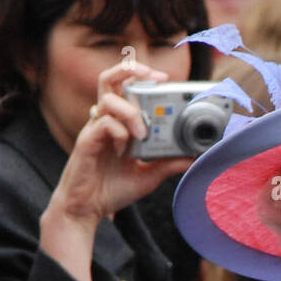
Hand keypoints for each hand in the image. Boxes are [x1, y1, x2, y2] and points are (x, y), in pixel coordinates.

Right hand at [45, 60, 191, 228]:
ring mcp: (95, 129)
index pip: (126, 88)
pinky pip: (103, 123)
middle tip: (153, 78)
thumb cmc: (112, 189)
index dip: (142, 78)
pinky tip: (125, 151)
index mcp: (118, 123)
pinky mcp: (87, 141)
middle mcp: (105, 121)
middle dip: (130, 71)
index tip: (164, 80)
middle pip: (109, 79)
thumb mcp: (148, 177)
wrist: (87, 209)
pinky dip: (119, 132)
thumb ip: (168, 165)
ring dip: (130, 111)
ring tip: (142, 133)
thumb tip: (193, 158)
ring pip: (108, 99)